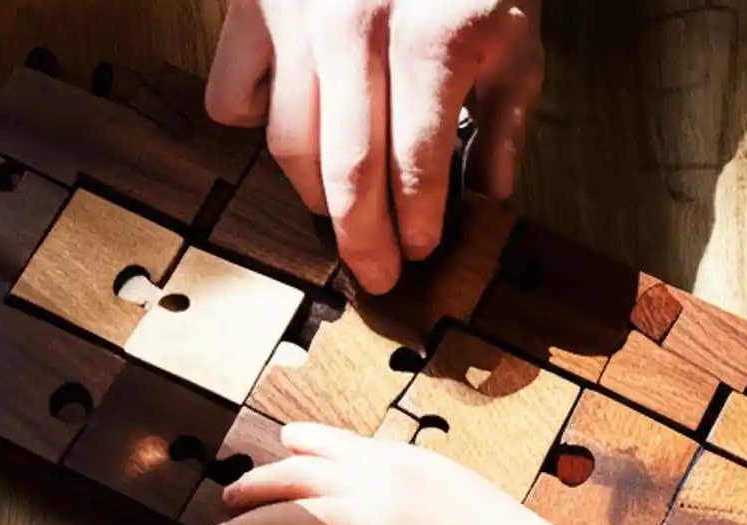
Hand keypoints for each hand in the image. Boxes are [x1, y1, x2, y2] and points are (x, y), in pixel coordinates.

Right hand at [205, 0, 544, 294]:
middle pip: (345, 169)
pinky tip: (294, 129)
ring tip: (343, 210)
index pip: (415, 165)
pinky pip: (231, 92)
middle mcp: (356, 29)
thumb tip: (487, 201)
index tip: (420, 251)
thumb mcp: (515, 40)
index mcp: (430, 42)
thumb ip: (503, 124)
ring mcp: (298, 16)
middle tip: (374, 274)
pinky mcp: (255, 5)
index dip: (416, 222)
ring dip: (314, 193)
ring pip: (287, 142)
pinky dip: (252, 123)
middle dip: (361, 239)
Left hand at [211, 423, 746, 524]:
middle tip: (223, 518)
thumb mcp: (433, 471)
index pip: (312, 453)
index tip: (249, 470)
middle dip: (246, 510)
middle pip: (288, 500)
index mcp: (393, 464)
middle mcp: (376, 500)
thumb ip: (367, 457)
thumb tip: (296, 441)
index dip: (271, 464)